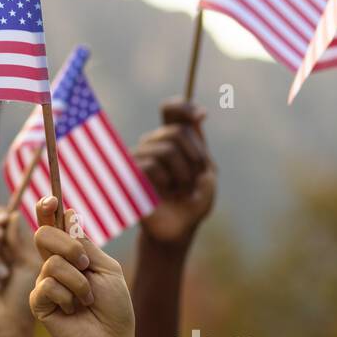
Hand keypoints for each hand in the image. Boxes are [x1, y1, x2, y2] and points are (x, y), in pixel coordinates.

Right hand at [29, 196, 133, 336]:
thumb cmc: (113, 306)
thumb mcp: (105, 268)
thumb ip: (84, 244)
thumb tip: (66, 214)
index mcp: (70, 251)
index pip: (52, 223)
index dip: (47, 208)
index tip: (51, 200)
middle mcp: (53, 262)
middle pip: (44, 234)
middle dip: (69, 247)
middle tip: (85, 265)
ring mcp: (44, 282)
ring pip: (52, 263)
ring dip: (79, 282)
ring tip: (87, 299)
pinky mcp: (38, 302)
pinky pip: (47, 286)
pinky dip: (68, 297)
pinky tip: (74, 310)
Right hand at [134, 98, 215, 245]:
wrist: (179, 229)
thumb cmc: (194, 202)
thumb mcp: (206, 172)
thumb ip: (201, 145)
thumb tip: (199, 114)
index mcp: (173, 140)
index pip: (171, 110)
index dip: (184, 107)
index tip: (202, 115)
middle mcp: (154, 144)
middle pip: (177, 131)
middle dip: (195, 156)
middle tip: (198, 177)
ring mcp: (140, 157)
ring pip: (167, 149)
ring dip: (184, 174)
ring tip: (182, 191)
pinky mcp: (129, 174)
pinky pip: (151, 165)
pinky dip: (167, 181)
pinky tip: (165, 194)